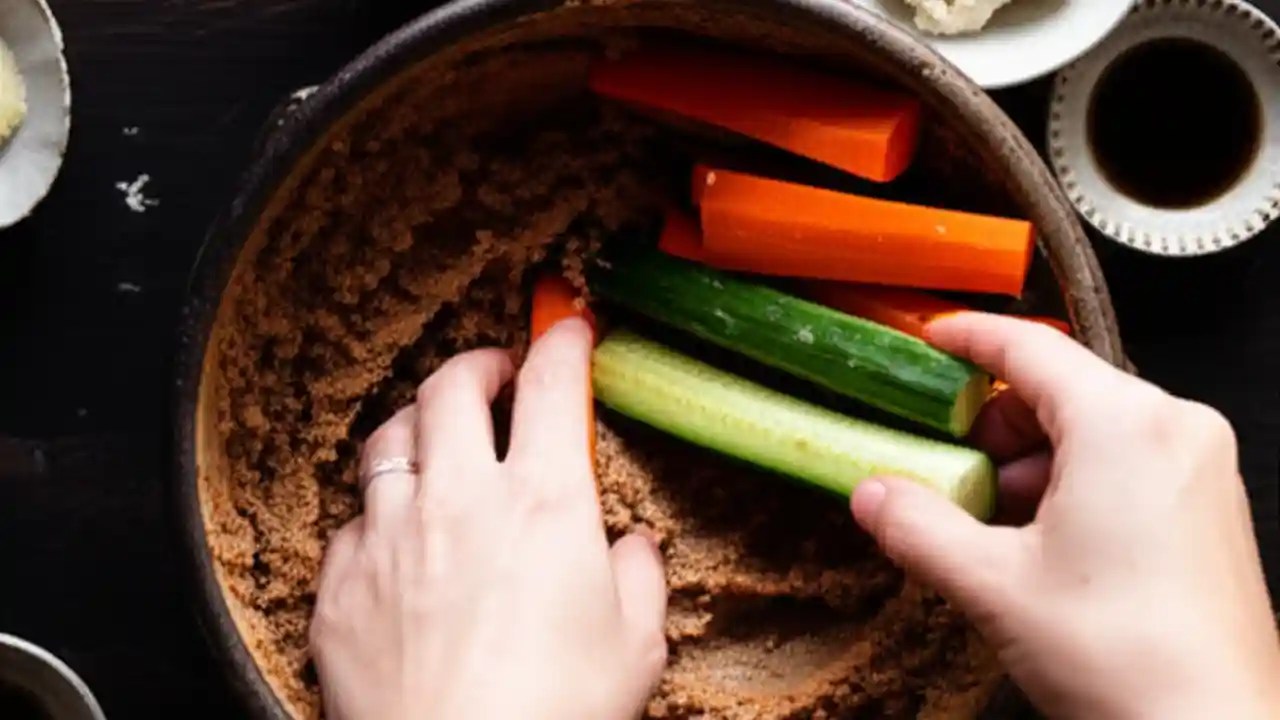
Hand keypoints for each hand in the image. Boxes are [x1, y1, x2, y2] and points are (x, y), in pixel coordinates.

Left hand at [309, 318, 667, 719]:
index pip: (552, 385)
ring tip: (434, 434)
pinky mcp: (340, 585)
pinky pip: (350, 520)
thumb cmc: (554, 717)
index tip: (569, 331)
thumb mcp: (635, 646)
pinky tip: (394, 534)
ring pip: (388, 439)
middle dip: (479, 363)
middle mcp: (460, 501)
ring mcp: (389, 538)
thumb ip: (638, 577)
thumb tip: (631, 547)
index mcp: (544, 503)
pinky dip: (376, 512)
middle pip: (452, 387)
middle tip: (497, 373)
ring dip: (417, 422)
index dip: (562, 343)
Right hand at [851, 313, 1279, 719]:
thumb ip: (918, 527)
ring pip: (1091, 431)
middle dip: (991, 427)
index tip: (931, 340)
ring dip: (1028, 464)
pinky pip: (1125, 465)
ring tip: (988, 523)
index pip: (1030, 349)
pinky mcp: (1208, 508)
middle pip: (1059, 391)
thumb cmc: (1129, 659)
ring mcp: (1200, 468)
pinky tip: (1039, 543)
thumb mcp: (993, 586)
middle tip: (943, 468)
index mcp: (1124, 424)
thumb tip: (873, 495)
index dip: (968, 339)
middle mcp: (1174, 430)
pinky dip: (1071, 485)